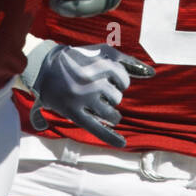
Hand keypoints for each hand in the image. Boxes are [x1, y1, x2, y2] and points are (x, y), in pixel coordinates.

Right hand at [22, 39, 153, 147]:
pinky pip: (96, 128)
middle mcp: (93, 82)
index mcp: (101, 65)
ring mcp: (83, 99)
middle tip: (94, 89)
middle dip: (110, 95)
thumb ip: (128, 61)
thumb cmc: (78, 59)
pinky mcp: (74, 112)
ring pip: (111, 115)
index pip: (124, 80)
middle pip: (117, 98)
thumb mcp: (102, 53)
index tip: (106, 78)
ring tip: (96, 106)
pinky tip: (122, 143)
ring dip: (109, 113)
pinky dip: (110, 137)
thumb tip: (152, 73)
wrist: (43, 65)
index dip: (118, 81)